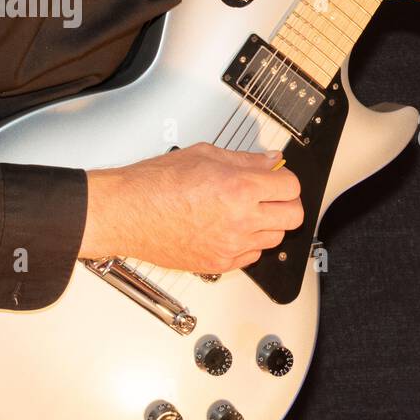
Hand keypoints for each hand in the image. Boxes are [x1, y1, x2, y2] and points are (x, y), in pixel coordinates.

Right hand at [81, 144, 303, 273]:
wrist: (126, 212)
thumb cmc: (155, 183)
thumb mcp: (205, 155)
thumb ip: (245, 160)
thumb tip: (270, 161)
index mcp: (240, 188)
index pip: (291, 187)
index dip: (285, 180)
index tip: (277, 179)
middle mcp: (240, 219)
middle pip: (293, 216)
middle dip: (285, 203)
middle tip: (271, 196)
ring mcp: (231, 245)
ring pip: (275, 239)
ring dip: (268, 224)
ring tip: (246, 212)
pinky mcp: (219, 264)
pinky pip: (252, 256)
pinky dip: (248, 244)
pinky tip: (232, 229)